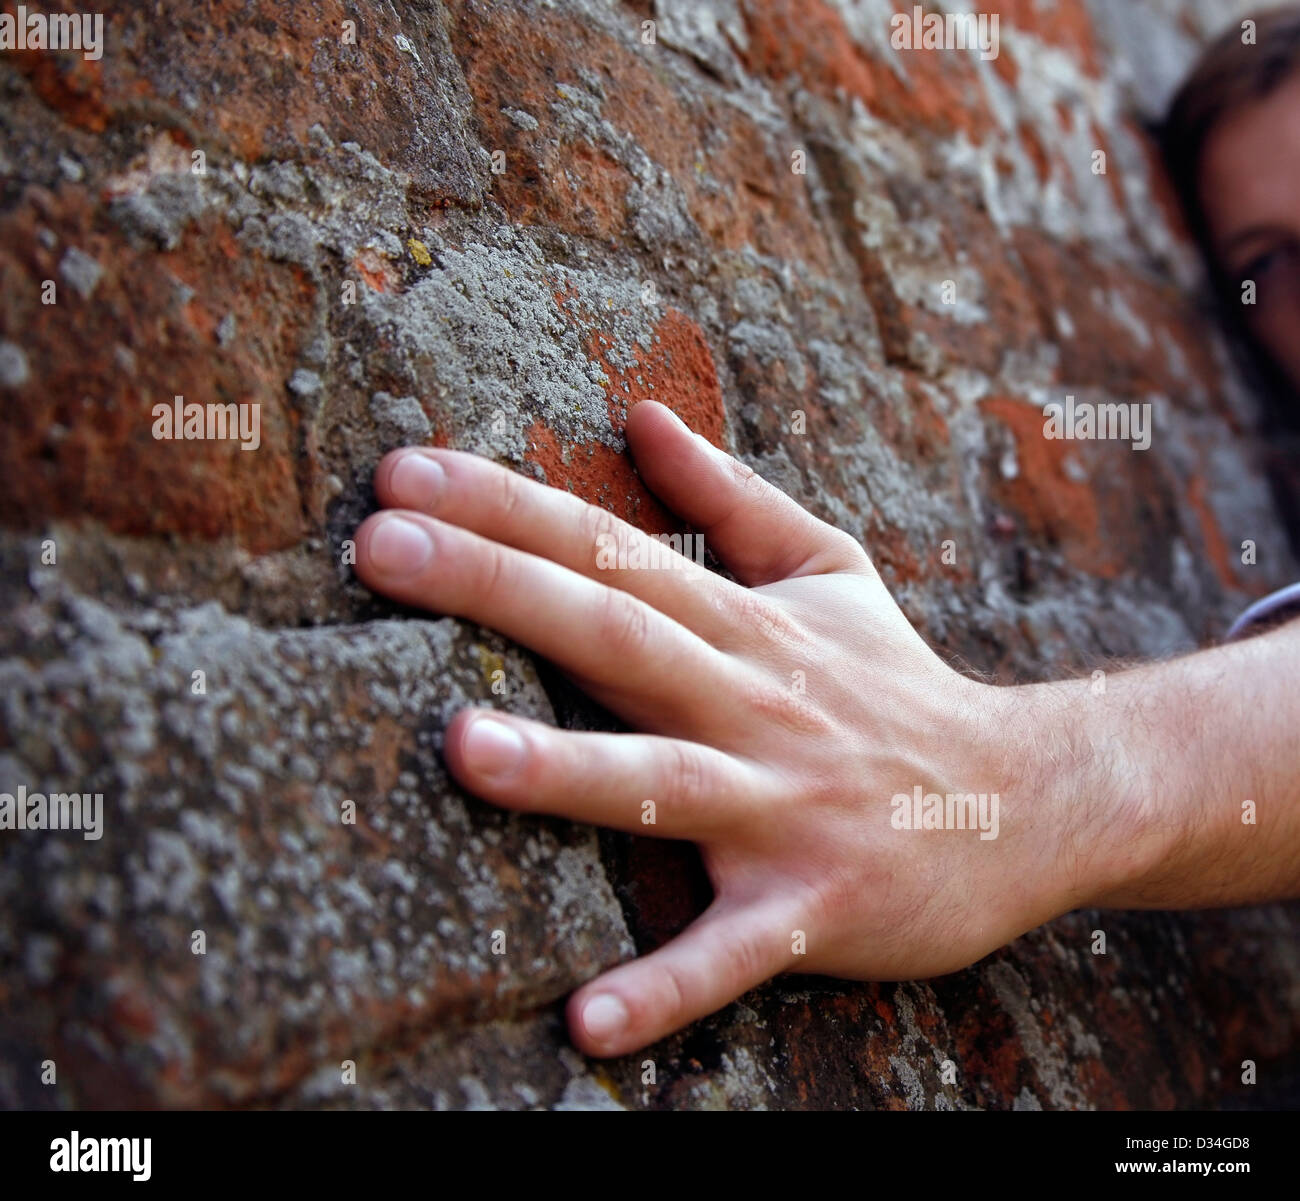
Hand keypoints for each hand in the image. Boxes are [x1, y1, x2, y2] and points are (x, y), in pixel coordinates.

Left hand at [351, 400, 1078, 1056]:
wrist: (1028, 798)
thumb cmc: (899, 682)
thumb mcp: (828, 568)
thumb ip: (729, 495)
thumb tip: (641, 413)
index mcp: (746, 626)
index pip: (611, 549)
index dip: (507, 506)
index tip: (402, 471)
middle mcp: (755, 705)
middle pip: (617, 637)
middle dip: (497, 589)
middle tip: (379, 548)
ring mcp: (783, 808)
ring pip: (664, 783)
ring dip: (568, 773)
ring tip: (462, 754)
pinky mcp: (814, 907)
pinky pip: (732, 953)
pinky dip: (667, 987)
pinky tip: (587, 1023)